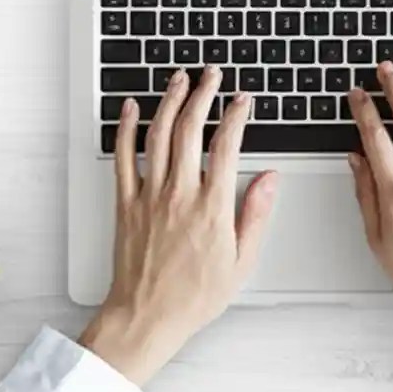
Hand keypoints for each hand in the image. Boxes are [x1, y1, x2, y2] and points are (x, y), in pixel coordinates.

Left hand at [79, 66, 278, 384]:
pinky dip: (127, 128)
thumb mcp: (241, 261)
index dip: (236, 115)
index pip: (226, 146)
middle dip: (203, 94)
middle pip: (190, 129)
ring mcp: (150, 196)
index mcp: (212, 208)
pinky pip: (123, 157)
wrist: (146, 317)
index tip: (242, 100)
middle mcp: (180, 195)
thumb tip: (269, 179)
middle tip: (211, 74)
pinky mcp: (126, 203)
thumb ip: (255, 215)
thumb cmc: (193, 297)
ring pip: (159, 134)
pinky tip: (132, 108)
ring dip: (170, 100)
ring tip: (179, 79)